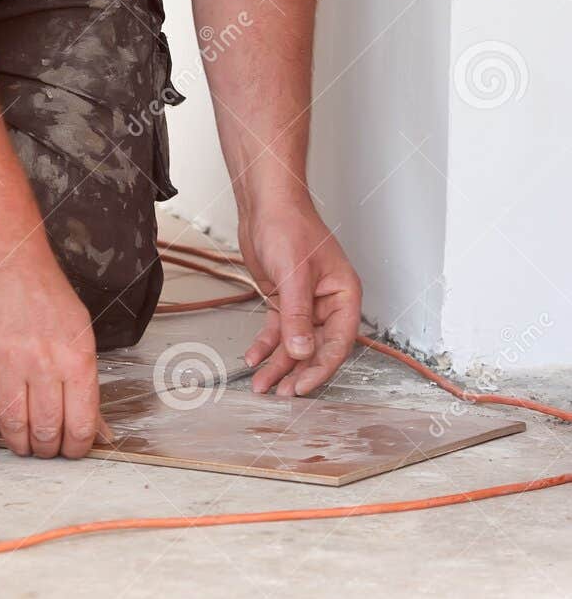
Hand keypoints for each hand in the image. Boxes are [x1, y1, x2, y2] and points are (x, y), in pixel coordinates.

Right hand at [0, 248, 106, 459]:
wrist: (10, 263)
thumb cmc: (49, 297)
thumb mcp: (82, 335)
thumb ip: (89, 384)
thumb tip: (100, 429)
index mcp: (77, 359)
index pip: (82, 423)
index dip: (78, 448)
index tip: (73, 450)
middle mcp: (44, 363)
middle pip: (47, 429)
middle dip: (48, 449)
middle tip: (47, 449)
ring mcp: (9, 361)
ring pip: (13, 424)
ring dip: (19, 445)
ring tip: (23, 446)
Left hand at [238, 201, 361, 396]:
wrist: (264, 206)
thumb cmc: (290, 226)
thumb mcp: (294, 273)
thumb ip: (298, 315)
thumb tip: (302, 350)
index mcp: (344, 294)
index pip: (338, 342)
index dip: (321, 367)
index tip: (303, 386)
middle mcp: (328, 303)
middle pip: (316, 347)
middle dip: (297, 371)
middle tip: (281, 393)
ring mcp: (306, 303)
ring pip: (295, 343)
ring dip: (279, 364)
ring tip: (262, 384)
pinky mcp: (284, 300)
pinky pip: (279, 331)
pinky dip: (266, 345)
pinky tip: (254, 359)